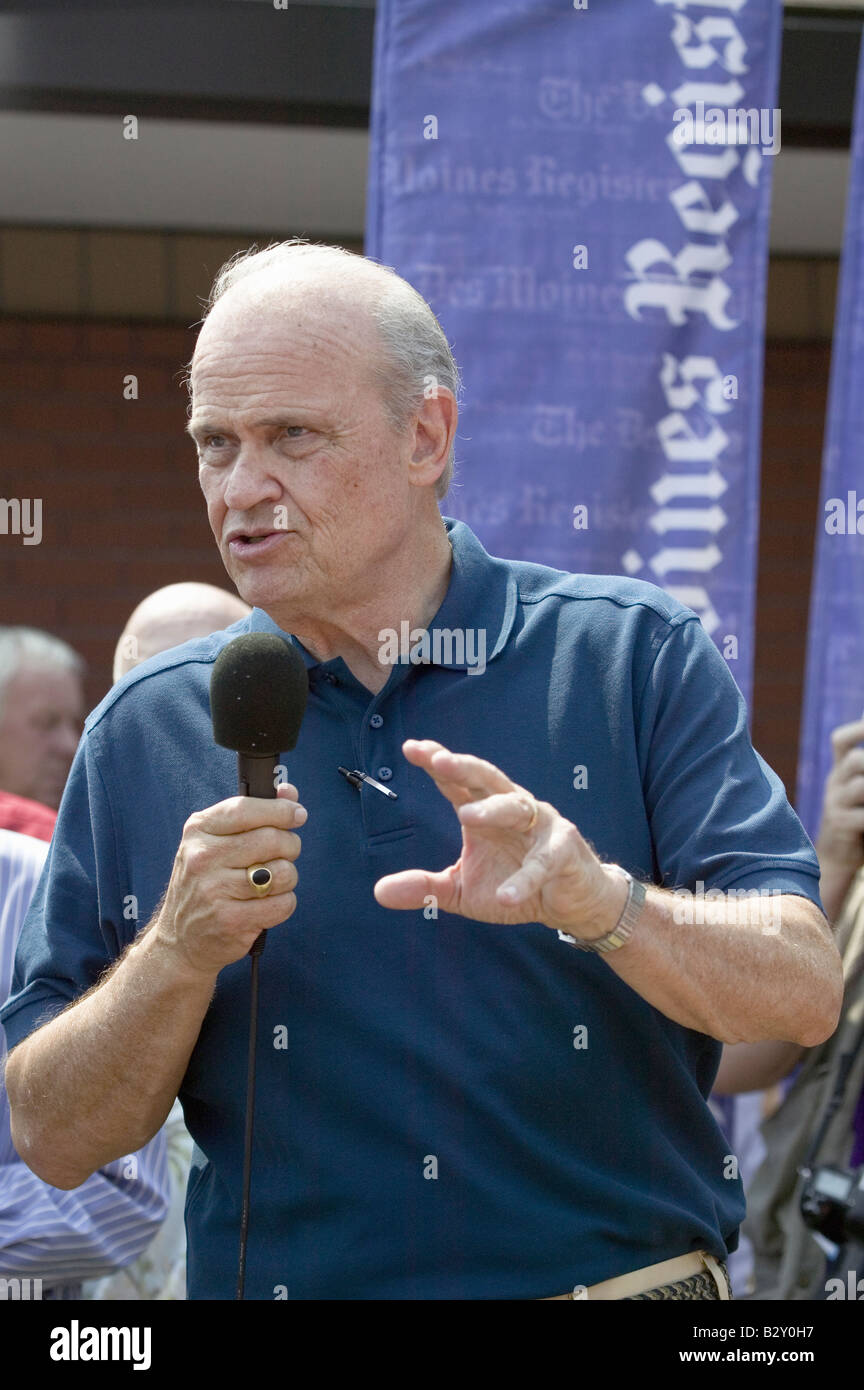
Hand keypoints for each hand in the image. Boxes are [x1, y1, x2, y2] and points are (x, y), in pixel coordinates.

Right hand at [153, 782, 305, 975]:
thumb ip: (253, 813)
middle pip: (272, 839)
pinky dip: (284, 904)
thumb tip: (289, 792)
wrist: (180, 940)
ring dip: (287, 878)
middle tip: (283, 855)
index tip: (298, 814)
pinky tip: (265, 905)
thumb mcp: (216, 842)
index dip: (280, 809)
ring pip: (283, 872)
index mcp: (198, 831)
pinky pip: (283, 904)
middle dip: (290, 846)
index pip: (246, 809)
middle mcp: (203, 858)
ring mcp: (215, 890)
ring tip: (270, 883)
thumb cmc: (205, 884)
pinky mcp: (231, 920)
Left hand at [373, 740, 625, 938]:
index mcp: (484, 811)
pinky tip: (506, 894)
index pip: (457, 782)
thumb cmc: (514, 885)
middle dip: (463, 768)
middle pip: (487, 779)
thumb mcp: (462, 891)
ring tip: (466, 815)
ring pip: (516, 808)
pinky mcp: (564, 851)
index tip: (411, 748)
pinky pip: (542, 862)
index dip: (437, 763)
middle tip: (439, 761)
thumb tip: (378, 892)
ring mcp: (541, 826)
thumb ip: (425, 887)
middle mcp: (512, 808)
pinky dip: (525, 878)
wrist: (570, 904)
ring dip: (492, 809)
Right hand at [815, 716, 863, 873]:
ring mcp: (835, 804)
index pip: (841, 741)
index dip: (859, 729)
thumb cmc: (856, 821)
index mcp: (840, 772)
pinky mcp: (840, 825)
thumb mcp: (860, 793)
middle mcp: (834, 784)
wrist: (836, 857)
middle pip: (853, 760)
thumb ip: (863, 772)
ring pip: (859, 786)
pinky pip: (861, 816)